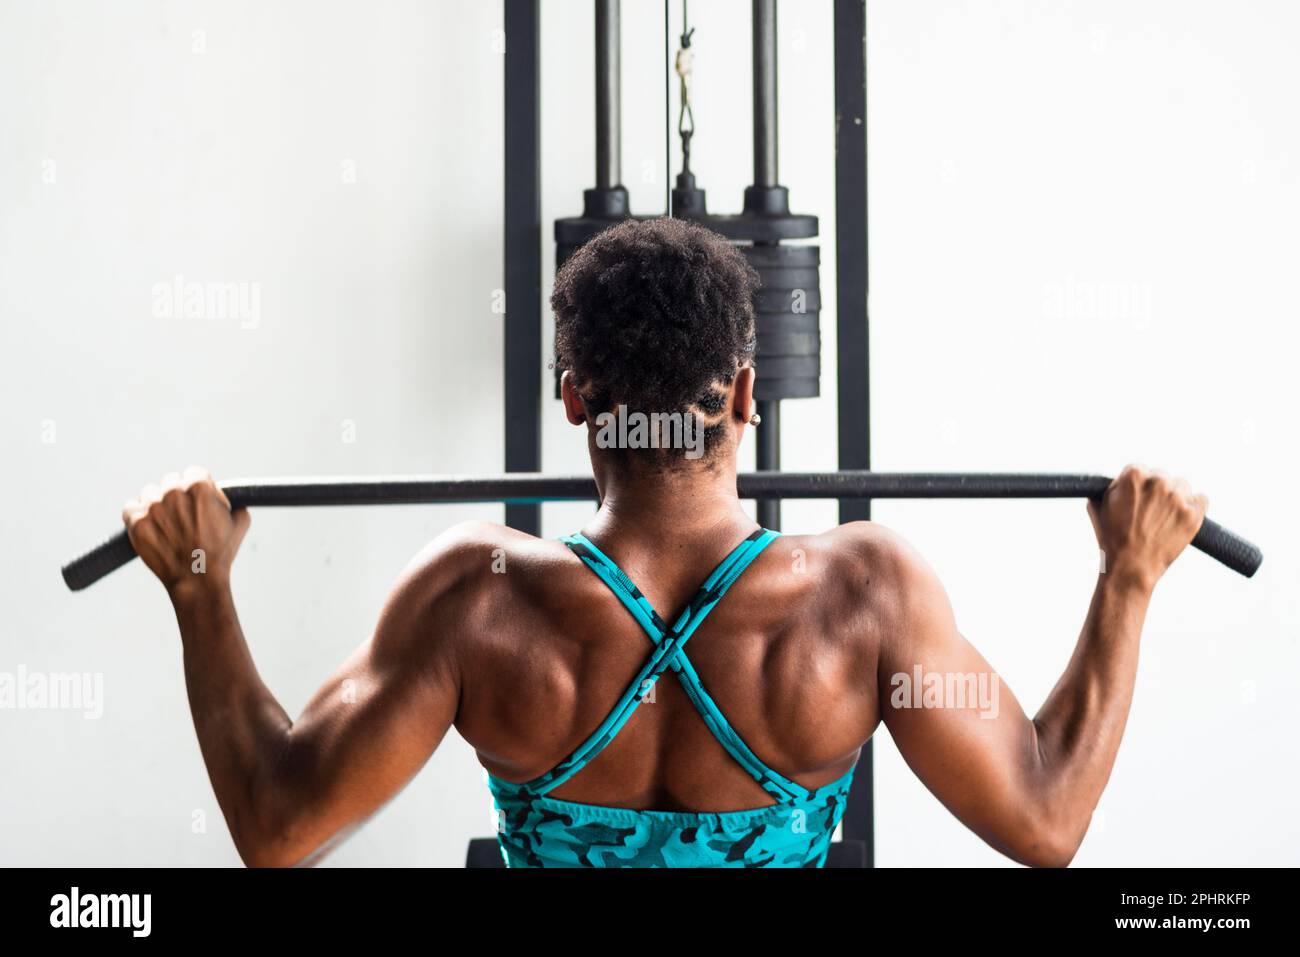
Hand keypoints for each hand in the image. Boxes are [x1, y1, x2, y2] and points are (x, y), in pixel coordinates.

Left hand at [123, 466, 250, 596]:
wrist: (197, 580)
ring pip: (149, 492)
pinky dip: (136, 515)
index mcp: (199, 487)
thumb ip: (234, 505)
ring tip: (165, 524)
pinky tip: (149, 526)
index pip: (194, 472)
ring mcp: (152, 506)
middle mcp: (173, 492)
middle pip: (170, 481)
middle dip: (176, 495)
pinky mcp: (136, 522)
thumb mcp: (239, 524)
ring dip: (155, 504)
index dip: (199, 487)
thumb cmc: (220, 554)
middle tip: (182, 515)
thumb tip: (231, 501)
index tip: (198, 501)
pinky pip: (130, 507)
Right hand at [1088, 464, 1207, 590]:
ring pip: (1182, 486)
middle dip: (1156, 491)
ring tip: (1164, 517)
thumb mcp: (1098, 508)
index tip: (1135, 499)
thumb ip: (1108, 489)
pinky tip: (1180, 518)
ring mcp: (1178, 497)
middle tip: (1149, 511)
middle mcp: (1158, 481)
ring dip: (1176, 497)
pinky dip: (1193, 507)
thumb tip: (1113, 483)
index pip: (1139, 469)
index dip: (1134, 486)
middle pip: (1162, 476)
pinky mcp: (1194, 513)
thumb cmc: (1112, 539)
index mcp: (1134, 475)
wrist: (1131, 567)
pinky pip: (1201, 499)